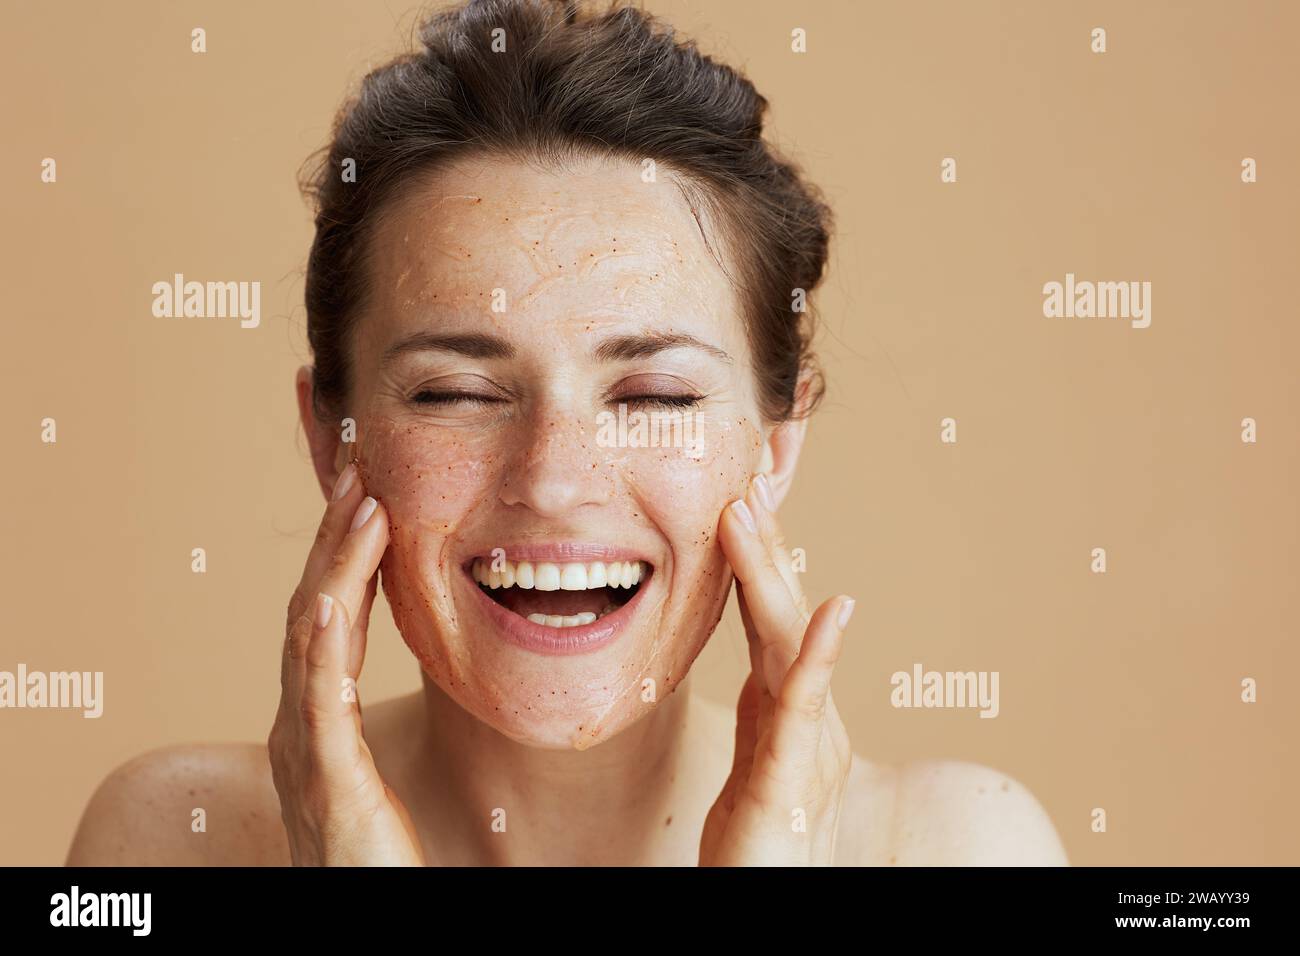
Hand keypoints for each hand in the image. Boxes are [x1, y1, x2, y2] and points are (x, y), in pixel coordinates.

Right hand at [268, 462, 424, 865]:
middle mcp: (298, 724)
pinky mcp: (324, 779)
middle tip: (357, 468)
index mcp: (313, 718)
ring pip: (310, 637)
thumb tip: (399, 660)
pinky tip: (332, 596)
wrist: (369, 912)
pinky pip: (319, 698)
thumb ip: (364, 717)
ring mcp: (303, 749)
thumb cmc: (377, 856)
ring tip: (361, 503)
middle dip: (334, 537)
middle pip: (310, 608)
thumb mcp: (372, 770)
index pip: (324, 616)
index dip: (342, 553)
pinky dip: (321, 641)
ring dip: (335, 566)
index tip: (364, 493)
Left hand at [700, 473, 855, 865]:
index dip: (757, 550)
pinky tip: (833, 611)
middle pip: (781, 610)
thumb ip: (767, 702)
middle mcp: (808, 714)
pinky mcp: (790, 780)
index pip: (767, 613)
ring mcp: (806, 744)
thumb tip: (768, 648)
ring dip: (771, 573)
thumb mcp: (757, 757)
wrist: (773, 900)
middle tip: (747, 467)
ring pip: (785, 643)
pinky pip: (803, 710)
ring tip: (750, 510)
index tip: (742, 486)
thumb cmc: (760, 843)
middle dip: (764, 538)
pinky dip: (818, 656)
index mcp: (788, 704)